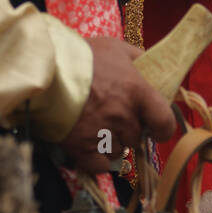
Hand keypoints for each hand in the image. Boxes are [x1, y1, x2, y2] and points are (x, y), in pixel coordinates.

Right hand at [60, 39, 176, 172]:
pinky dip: (97, 158)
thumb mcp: (117, 48)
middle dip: (128, 128)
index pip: (165, 123)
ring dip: (112, 142)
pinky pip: (99, 164)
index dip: (162, 128)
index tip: (155, 126)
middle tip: (113, 115)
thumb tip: (155, 70)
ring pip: (118, 150)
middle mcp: (123, 116)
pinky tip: (90, 143)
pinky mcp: (80, 147)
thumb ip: (140, 59)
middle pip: (137, 137)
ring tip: (96, 125)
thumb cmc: (84, 55)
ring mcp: (102, 134)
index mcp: (137, 92)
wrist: (46, 68)